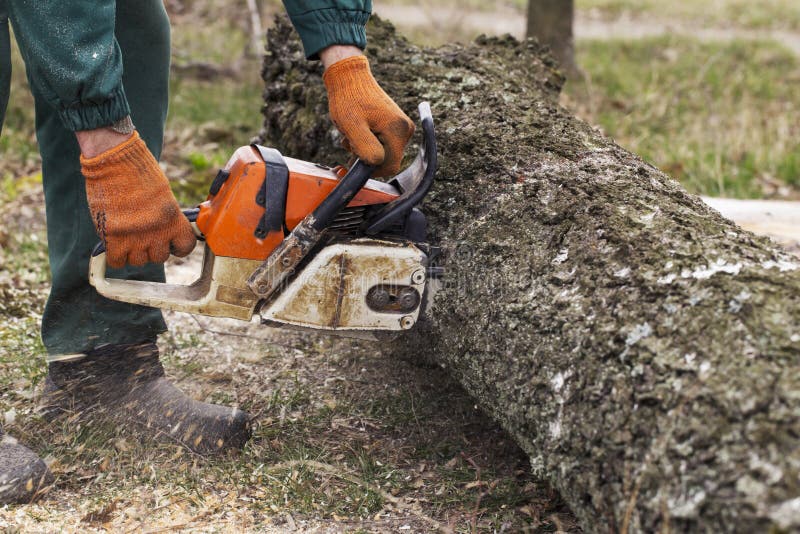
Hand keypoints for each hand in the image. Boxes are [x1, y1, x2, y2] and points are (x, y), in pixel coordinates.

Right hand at [79, 131, 195, 268]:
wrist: (114, 160)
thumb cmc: (138, 170)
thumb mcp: (164, 194)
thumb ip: (166, 216)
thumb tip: (164, 230)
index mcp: (174, 219)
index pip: (185, 247)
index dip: (178, 246)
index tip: (171, 242)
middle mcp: (157, 232)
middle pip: (159, 257)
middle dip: (153, 248)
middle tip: (144, 236)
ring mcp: (134, 237)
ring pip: (138, 261)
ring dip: (134, 252)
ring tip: (128, 237)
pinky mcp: (112, 237)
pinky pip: (117, 261)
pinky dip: (116, 256)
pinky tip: (114, 244)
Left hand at [321, 50, 414, 176]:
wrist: (350, 77)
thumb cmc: (348, 99)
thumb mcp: (352, 126)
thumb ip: (365, 148)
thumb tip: (376, 165)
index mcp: (397, 130)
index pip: (390, 166)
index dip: (370, 169)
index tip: (352, 160)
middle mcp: (405, 129)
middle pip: (387, 160)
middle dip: (367, 157)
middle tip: (350, 142)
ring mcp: (402, 127)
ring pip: (384, 153)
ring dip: (366, 149)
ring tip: (352, 133)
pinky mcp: (396, 125)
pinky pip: (384, 144)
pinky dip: (369, 142)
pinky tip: (359, 130)